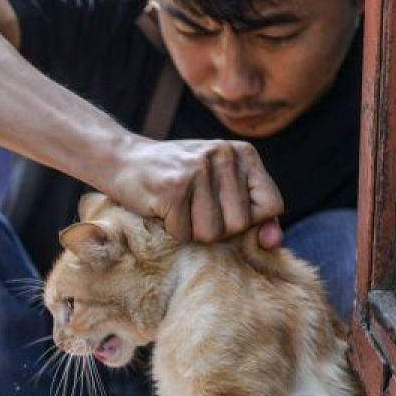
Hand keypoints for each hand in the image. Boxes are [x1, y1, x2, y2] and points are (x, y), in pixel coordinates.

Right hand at [103, 137, 284, 247]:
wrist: (121, 158)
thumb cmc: (175, 178)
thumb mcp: (219, 186)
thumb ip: (252, 213)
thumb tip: (274, 242)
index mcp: (242, 153)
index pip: (271, 205)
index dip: (251, 222)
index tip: (225, 213)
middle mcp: (224, 156)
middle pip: (240, 225)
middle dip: (215, 229)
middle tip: (193, 207)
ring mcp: (198, 170)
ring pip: (211, 234)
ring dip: (190, 231)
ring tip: (177, 207)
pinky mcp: (173, 188)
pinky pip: (184, 234)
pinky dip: (170, 230)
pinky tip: (161, 208)